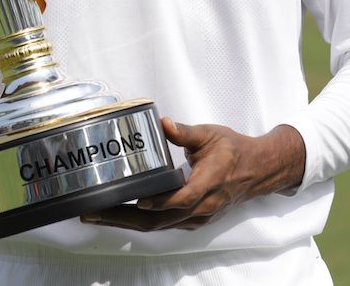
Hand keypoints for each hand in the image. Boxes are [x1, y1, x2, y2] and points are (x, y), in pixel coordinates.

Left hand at [80, 118, 305, 231]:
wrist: (256, 171)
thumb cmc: (233, 150)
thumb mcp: (212, 134)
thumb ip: (186, 132)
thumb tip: (164, 123)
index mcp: (209, 182)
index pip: (181, 198)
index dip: (159, 201)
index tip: (137, 199)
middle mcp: (202, 206)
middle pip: (160, 220)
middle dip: (124, 218)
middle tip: (93, 213)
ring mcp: (198, 217)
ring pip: (159, 226)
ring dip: (128, 223)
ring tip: (97, 214)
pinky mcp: (193, 220)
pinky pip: (164, 225)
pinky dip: (141, 222)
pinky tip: (120, 215)